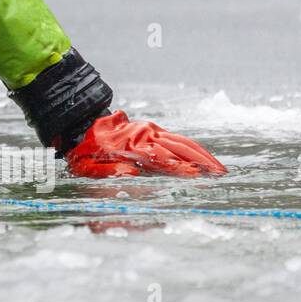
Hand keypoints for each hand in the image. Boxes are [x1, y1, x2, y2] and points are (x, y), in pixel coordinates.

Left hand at [66, 111, 225, 177]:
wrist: (80, 126)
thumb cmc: (84, 153)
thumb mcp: (89, 167)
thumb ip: (109, 172)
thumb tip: (132, 174)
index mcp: (130, 145)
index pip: (160, 158)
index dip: (178, 167)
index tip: (196, 175)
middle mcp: (144, 135)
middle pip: (178, 148)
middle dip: (200, 162)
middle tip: (219, 175)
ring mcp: (149, 130)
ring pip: (181, 142)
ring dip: (201, 155)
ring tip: (219, 168)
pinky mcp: (151, 129)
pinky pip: (176, 138)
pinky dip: (192, 147)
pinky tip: (203, 157)